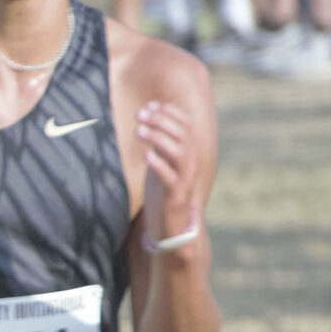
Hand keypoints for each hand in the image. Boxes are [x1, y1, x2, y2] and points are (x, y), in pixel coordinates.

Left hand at [138, 98, 201, 247]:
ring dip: (159, 139)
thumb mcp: (160, 161)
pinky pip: (171, 178)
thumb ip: (159, 142)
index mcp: (189, 153)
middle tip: (140, 115)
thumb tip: (149, 116)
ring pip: (179, 153)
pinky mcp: (176, 197)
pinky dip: (160, 165)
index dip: (169, 113)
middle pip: (183, 135)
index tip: (149, 105)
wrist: (169, 226)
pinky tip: (146, 157)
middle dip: (161, 121)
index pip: (186, 125)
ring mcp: (185, 180)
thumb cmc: (162, 191)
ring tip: (139, 131)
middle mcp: (191, 164)